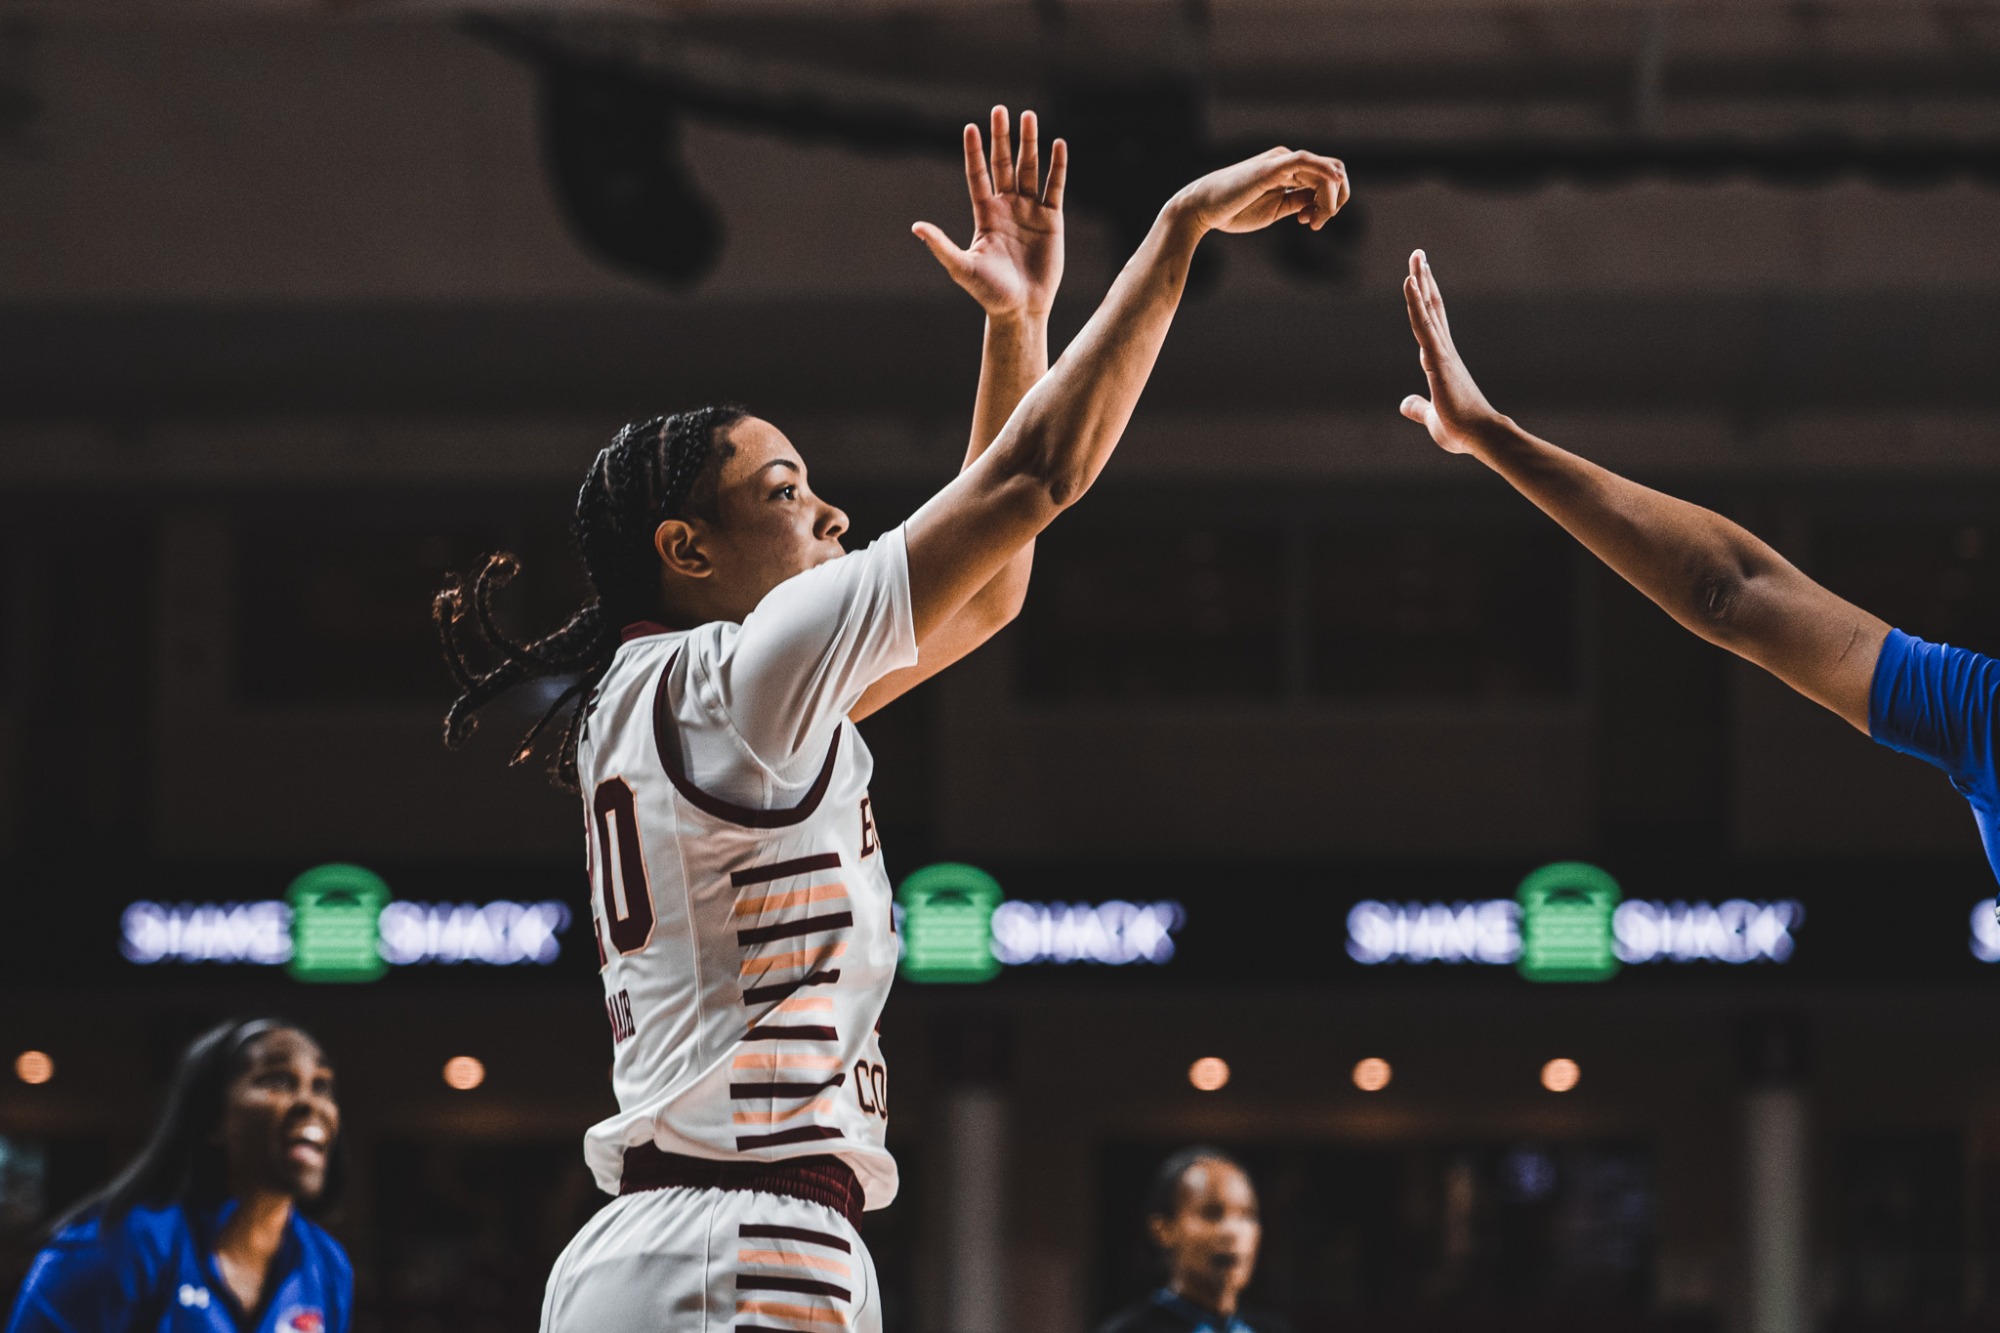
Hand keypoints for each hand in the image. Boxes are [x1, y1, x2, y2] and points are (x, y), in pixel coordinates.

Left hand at [913, 106, 1066, 321]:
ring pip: (1029, 169)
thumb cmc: (989, 293)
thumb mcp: (962, 267)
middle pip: (1003, 164)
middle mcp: (1007, 207)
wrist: (1021, 309)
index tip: (970, 127)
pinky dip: (1057, 166)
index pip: (977, 175)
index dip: (974, 152)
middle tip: (1000, 110)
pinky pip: (1055, 187)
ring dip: (1029, 143)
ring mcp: (1030, 211)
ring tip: (1029, 116)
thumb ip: (941, 245)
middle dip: (1002, 138)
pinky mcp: (1052, 221)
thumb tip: (917, 227)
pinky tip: (1058, 144)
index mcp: (985, 215)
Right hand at [1169, 147, 1348, 236]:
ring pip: (1326, 170)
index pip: (1326, 178)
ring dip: (1329, 199)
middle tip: (1315, 224)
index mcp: (1288, 171)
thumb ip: (1297, 202)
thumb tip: (1318, 204)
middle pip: (1333, 172)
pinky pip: (1308, 162)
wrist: (1202, 209)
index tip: (1310, 223)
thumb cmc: (1232, 211)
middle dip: (1335, 201)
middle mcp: (1288, 161)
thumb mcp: (1275, 209)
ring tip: (1312, 221)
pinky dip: (1326, 174)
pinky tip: (1335, 186)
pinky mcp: (1272, 166)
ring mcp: (1281, 161)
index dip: (1329, 203)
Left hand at [1399, 250, 1505, 454]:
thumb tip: (1405, 404)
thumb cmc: (1462, 430)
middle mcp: (1444, 351)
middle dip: (1424, 280)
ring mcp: (1442, 354)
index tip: (1419, 276)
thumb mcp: (1432, 418)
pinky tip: (1409, 284)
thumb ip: (1418, 408)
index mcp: (1442, 361)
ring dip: (1420, 282)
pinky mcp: (1438, 361)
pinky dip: (1416, 304)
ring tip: (1416, 257)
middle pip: (1432, 307)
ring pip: (1428, 311)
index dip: (1425, 298)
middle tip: (1418, 254)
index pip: (1432, 322)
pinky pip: (1423, 326)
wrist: (1482, 437)